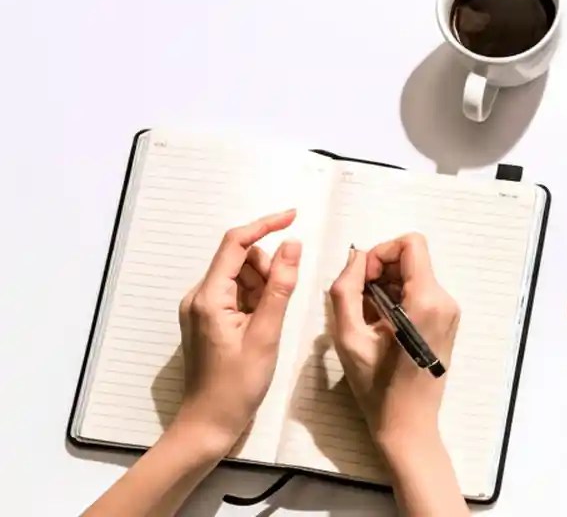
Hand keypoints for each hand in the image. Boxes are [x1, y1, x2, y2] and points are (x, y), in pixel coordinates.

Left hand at [176, 209, 300, 449]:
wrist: (208, 423)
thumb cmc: (237, 386)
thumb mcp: (266, 334)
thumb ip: (280, 286)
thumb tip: (291, 245)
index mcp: (209, 297)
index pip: (236, 243)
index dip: (265, 225)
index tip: (294, 216)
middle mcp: (199, 296)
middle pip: (241, 259)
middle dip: (268, 269)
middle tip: (282, 304)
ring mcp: (202, 308)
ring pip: (242, 277)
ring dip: (264, 288)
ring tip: (270, 324)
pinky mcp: (208, 319)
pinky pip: (237, 295)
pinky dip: (257, 301)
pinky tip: (263, 326)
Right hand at [328, 233, 459, 451]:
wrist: (408, 423)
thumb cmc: (376, 385)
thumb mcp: (348, 336)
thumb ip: (346, 289)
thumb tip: (356, 257)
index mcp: (427, 300)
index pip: (410, 243)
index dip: (380, 253)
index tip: (362, 281)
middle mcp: (446, 300)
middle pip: (411, 259)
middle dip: (380, 271)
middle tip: (359, 303)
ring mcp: (450, 311)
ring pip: (414, 275)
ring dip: (386, 287)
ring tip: (368, 319)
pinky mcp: (447, 321)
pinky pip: (420, 293)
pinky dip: (397, 300)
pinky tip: (381, 327)